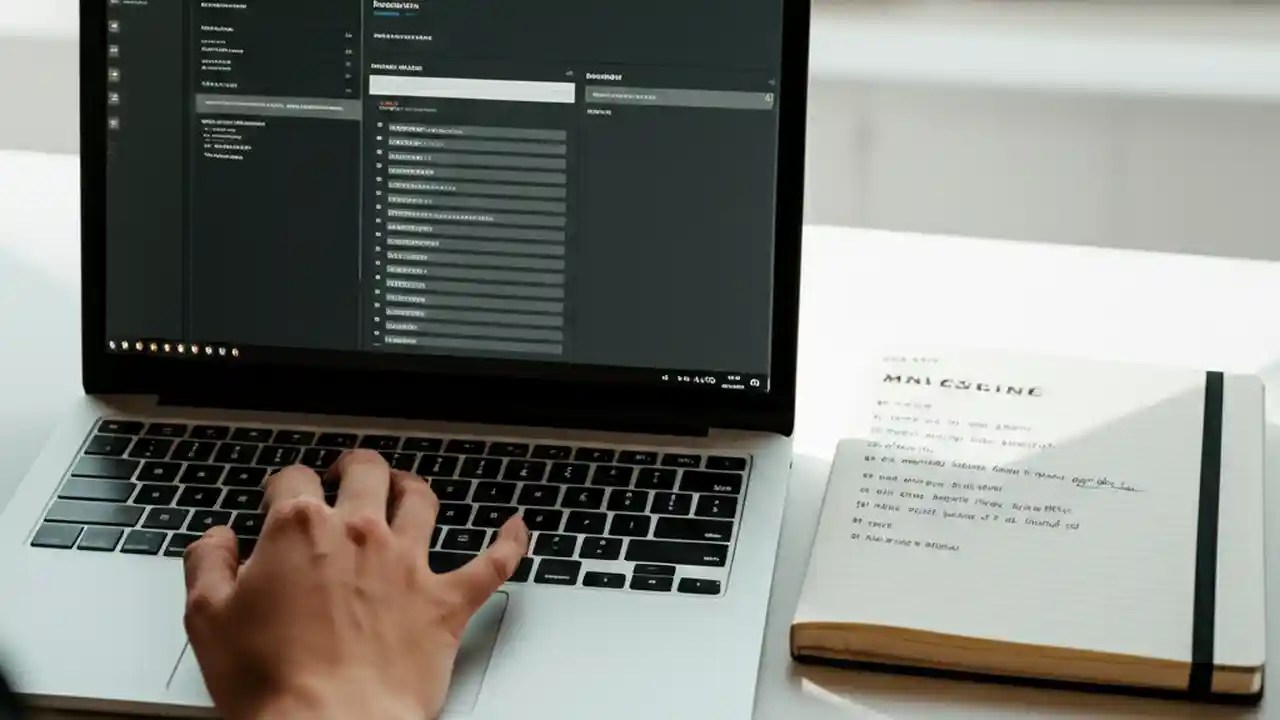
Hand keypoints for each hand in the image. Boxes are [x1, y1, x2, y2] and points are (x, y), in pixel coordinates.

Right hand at [182, 450, 529, 719]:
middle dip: (353, 467)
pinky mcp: (446, 602)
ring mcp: (408, 565)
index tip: (279, 498)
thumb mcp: (208, 620)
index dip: (282, 486)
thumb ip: (209, 565)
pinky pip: (493, 561)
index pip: (291, 480)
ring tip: (405, 486)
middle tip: (345, 474)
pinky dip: (509, 541)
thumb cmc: (273, 683)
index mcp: (299, 530)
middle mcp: (360, 534)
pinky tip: (517, 526)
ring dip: (413, 487)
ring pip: (422, 501)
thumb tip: (217, 539)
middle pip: (365, 473)